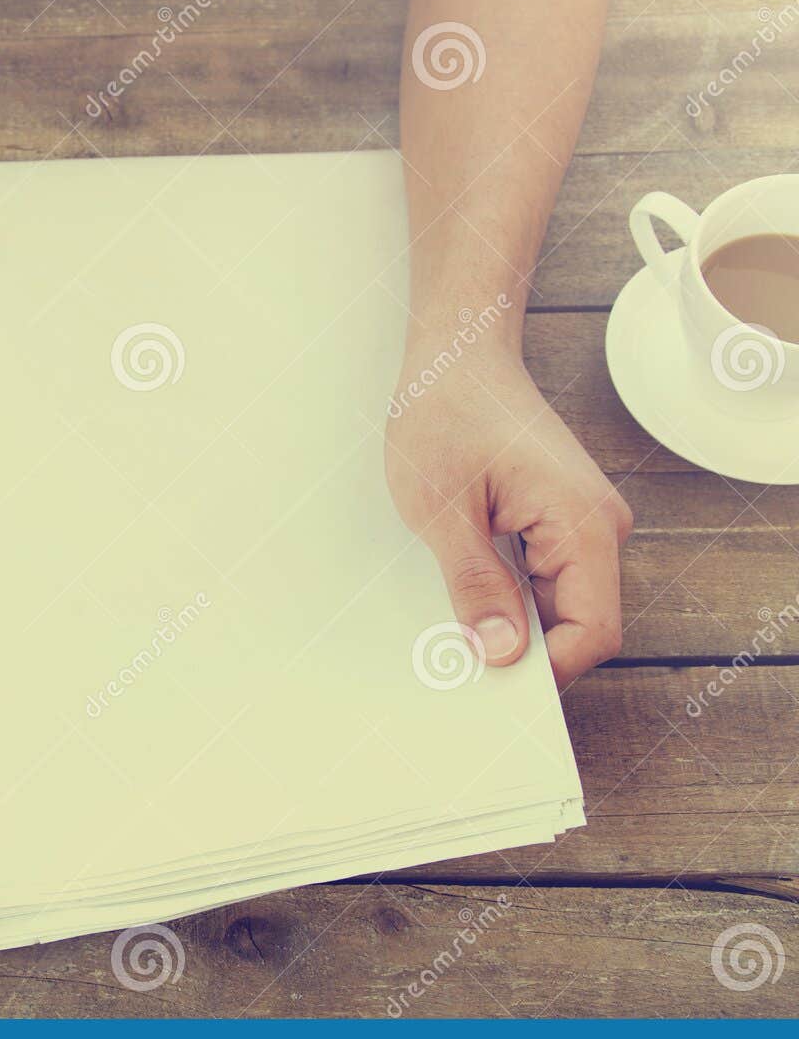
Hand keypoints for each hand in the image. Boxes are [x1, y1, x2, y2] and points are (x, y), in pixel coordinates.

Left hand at [385, 347, 632, 687]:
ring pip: (556, 607)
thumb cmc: (445, 413)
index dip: (545, 670)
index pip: (592, 632)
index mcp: (583, 523)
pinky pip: (539, 581)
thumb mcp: (441, 509)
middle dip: (522, 652)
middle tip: (455, 665)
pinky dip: (504, 598)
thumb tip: (499, 653)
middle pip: (577, 626)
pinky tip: (462, 597)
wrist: (455, 355)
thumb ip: (475, 584)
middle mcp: (596, 527)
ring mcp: (579, 525)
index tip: (487, 683)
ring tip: (450, 626)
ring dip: (509, 623)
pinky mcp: (555, 522)